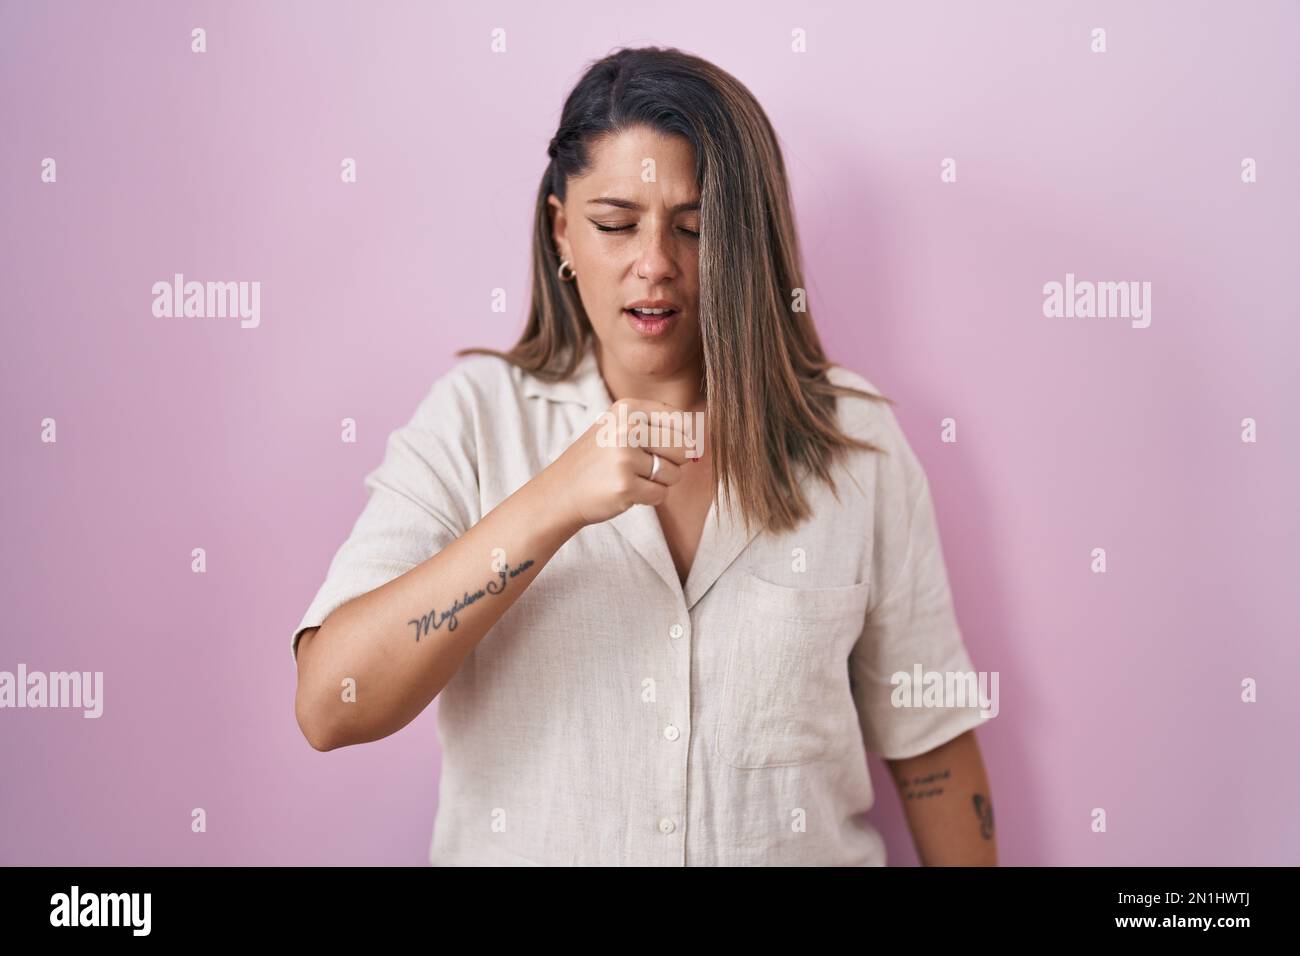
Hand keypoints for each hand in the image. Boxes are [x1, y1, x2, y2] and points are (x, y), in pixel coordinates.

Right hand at [540, 399, 697, 528]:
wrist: (561, 491)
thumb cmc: (599, 460)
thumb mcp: (620, 429)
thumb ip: (660, 429)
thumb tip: (699, 446)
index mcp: (628, 408)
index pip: (680, 420)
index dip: (682, 439)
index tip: (665, 449)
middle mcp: (626, 428)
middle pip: (682, 447)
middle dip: (673, 463)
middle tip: (647, 467)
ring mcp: (625, 457)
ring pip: (674, 473)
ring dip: (661, 482)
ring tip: (634, 478)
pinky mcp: (625, 485)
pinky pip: (661, 494)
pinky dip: (650, 497)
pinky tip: (628, 492)